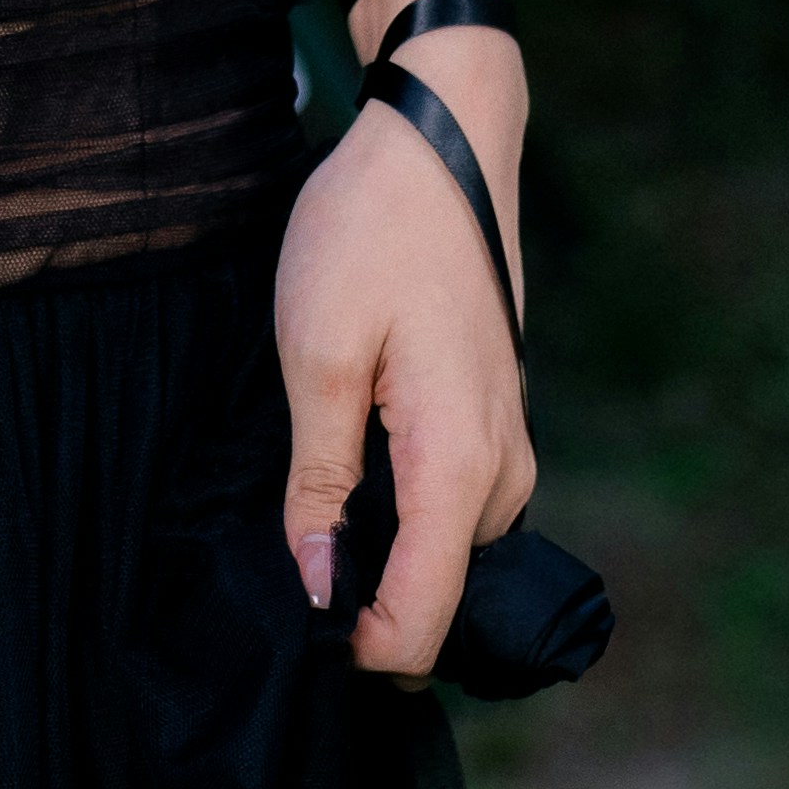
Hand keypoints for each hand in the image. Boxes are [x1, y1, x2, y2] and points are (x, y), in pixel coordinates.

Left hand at [274, 88, 534, 676]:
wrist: (440, 139)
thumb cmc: (372, 232)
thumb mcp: (318, 354)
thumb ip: (318, 480)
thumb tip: (316, 583)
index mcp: (460, 467)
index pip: (424, 617)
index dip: (357, 649)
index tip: (294, 638)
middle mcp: (502, 474)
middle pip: (438, 596)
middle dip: (364, 603)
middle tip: (281, 563)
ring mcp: (506, 447)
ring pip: (443, 553)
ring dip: (380, 554)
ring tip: (304, 509)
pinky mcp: (493, 422)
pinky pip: (449, 505)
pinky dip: (398, 511)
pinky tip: (342, 469)